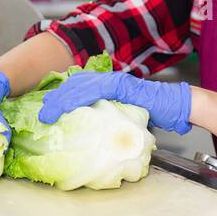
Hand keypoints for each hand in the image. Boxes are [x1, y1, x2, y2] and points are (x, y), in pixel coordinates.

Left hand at [38, 70, 191, 133]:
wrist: (173, 107)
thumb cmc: (151, 114)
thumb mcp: (122, 117)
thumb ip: (106, 119)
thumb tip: (89, 136)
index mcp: (105, 86)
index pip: (76, 87)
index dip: (59, 96)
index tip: (46, 109)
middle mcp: (107, 79)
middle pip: (73, 85)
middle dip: (55, 98)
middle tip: (43, 113)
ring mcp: (114, 81)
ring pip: (80, 86)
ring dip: (62, 99)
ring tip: (50, 112)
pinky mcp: (121, 85)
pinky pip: (96, 89)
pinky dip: (81, 97)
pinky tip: (69, 105)